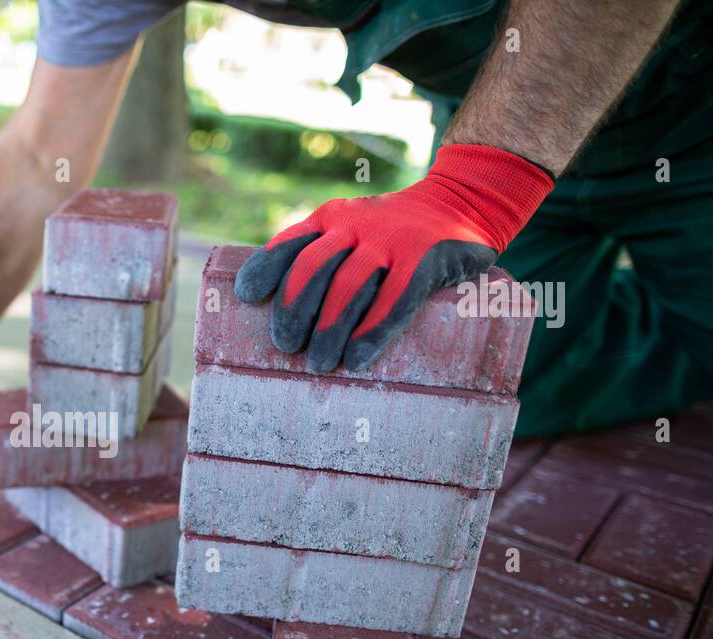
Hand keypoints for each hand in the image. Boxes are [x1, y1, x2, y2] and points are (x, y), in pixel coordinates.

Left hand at [234, 144, 552, 372]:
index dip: (263, 269)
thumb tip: (291, 322)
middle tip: (286, 346)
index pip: (289, 243)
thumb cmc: (399, 233)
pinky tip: (357, 358)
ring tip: (318, 363)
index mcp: (332, 218)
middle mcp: (357, 225)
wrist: (466, 200)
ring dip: (328, 329)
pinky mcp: (426, 259)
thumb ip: (330, 257)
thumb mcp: (358, 229)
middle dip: (293, 309)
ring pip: (349, 286)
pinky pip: (394, 298)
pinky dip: (372, 331)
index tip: (246, 297)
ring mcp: (392, 240)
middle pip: (312, 267)